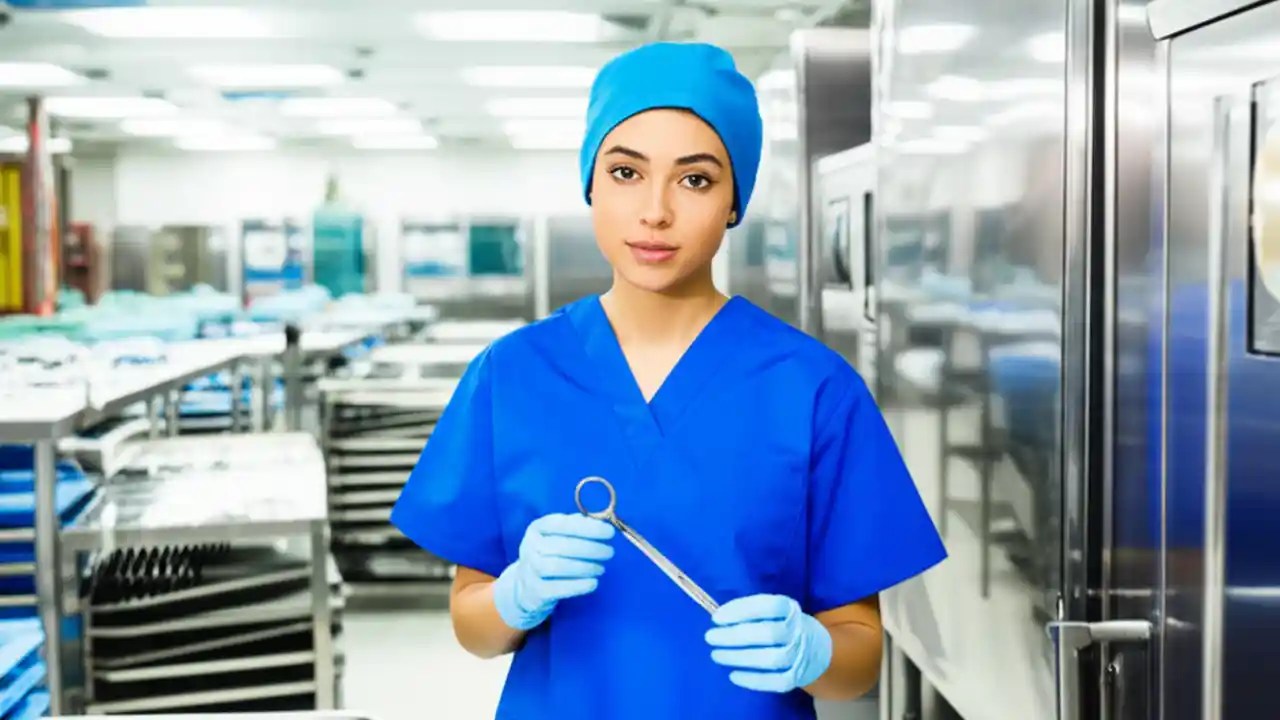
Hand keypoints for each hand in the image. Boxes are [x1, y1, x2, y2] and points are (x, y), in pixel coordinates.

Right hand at [492, 513, 614, 630]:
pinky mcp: (536, 591)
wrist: (526, 585)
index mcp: (537, 528)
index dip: (588, 527)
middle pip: (563, 545)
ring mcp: (530, 569)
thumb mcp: (558, 536)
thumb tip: (603, 521)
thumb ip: (578, 526)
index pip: (562, 523)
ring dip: (586, 567)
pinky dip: (579, 585)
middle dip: (591, 548)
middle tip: (610, 552)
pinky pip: (559, 588)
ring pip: (559, 566)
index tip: (609, 532)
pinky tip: (594, 583)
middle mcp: (530, 546)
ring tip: (601, 568)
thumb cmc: (550, 554)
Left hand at [705, 594, 833, 692]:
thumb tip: (720, 618)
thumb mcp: (775, 611)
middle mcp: (798, 631)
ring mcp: (800, 655)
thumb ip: (753, 612)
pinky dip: (753, 680)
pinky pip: (776, 682)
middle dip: (734, 636)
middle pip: (767, 633)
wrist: (817, 650)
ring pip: (770, 659)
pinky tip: (733, 675)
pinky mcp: (797, 677)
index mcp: (791, 609)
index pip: (768, 605)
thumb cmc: (784, 625)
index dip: (741, 610)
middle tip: (710, 637)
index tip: (716, 618)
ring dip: (739, 657)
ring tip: (716, 655)